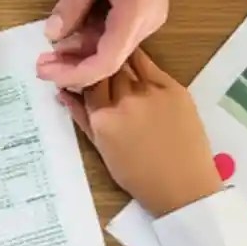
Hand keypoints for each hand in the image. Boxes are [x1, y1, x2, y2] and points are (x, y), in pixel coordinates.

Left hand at [38, 0, 209, 88]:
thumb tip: (52, 34)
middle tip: (41, 57)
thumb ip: (72, 4)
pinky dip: (94, 22)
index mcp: (135, 16)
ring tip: (55, 16)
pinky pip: (118, 25)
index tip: (42, 70)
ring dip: (82, 37)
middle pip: (108, 57)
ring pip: (111, 41)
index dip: (71, 73)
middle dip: (73, 60)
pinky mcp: (148, 3)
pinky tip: (76, 0)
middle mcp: (147, 22)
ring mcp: (150, 13)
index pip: (103, 63)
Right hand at [60, 49, 220, 216]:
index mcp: (103, 119)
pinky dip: (137, 59)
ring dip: (116, 62)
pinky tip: (133, 59)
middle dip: (99, 67)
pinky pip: (148, 64)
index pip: (85, 83)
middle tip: (98, 66)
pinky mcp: (173, 88)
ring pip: (125, 63)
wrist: (183, 186)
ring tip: (115, 63)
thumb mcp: (102, 150)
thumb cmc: (139, 176)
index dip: (81, 75)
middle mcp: (124, 101)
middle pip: (105, 70)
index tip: (81, 72)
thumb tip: (63, 92)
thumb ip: (82, 119)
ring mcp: (150, 92)